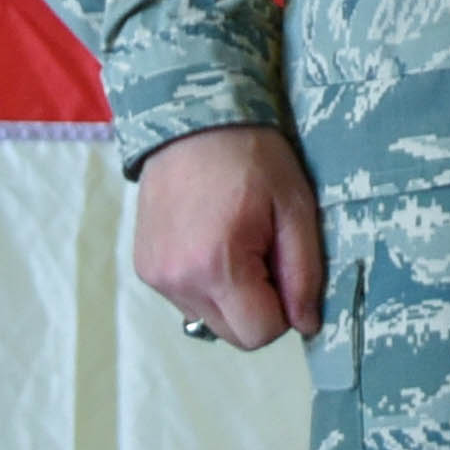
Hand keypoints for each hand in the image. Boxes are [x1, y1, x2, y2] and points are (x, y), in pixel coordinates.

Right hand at [131, 122, 325, 345]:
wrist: (191, 116)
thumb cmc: (253, 156)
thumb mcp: (295, 207)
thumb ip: (303, 272)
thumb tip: (306, 325)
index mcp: (218, 267)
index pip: (260, 333)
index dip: (283, 308)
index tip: (281, 264)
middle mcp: (179, 281)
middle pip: (233, 333)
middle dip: (256, 304)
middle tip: (259, 250)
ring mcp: (155, 277)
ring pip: (209, 320)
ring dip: (229, 296)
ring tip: (232, 241)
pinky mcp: (144, 268)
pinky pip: (186, 300)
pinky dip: (204, 283)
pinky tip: (209, 240)